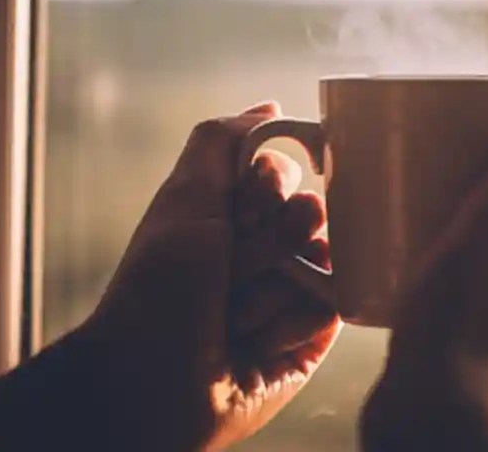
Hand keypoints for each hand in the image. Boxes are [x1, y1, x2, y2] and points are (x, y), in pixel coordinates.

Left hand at [81, 102, 340, 450]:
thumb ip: (222, 141)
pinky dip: (291, 322)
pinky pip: (334, 306)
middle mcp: (268, 247)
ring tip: (234, 315)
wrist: (153, 380)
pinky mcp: (312, 335)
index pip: (285, 172)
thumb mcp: (183, 198)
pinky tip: (255, 340)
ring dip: (274, 287)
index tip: (232, 214)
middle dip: (268, 242)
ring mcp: (293, 290)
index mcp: (235, 211)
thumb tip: (269, 106)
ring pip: (327, 259)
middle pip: (311, 212)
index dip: (263, 191)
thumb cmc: (159, 289)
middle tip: (228, 271)